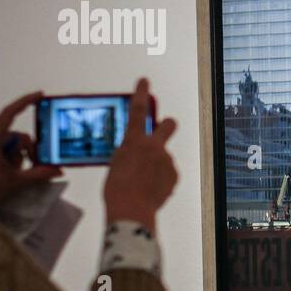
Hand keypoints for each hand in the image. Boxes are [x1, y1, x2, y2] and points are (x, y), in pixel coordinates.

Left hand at [0, 91, 61, 209]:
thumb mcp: (15, 182)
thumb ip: (39, 174)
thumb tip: (58, 170)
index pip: (9, 113)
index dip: (25, 102)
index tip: (41, 95)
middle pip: (20, 136)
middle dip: (30, 152)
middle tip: (35, 166)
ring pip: (17, 145)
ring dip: (22, 158)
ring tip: (16, 174)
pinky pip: (10, 150)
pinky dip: (16, 160)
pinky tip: (12, 172)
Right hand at [102, 79, 177, 232]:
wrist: (131, 210)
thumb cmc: (116, 189)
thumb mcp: (116, 163)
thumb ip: (128, 151)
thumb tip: (137, 149)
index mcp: (133, 141)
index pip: (138, 111)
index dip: (141, 94)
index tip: (145, 81)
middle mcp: (153, 146)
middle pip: (168, 125)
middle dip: (167, 124)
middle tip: (163, 127)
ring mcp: (166, 160)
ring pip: (163, 158)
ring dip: (155, 166)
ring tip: (142, 184)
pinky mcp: (174, 175)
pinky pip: (166, 174)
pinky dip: (160, 180)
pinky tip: (150, 191)